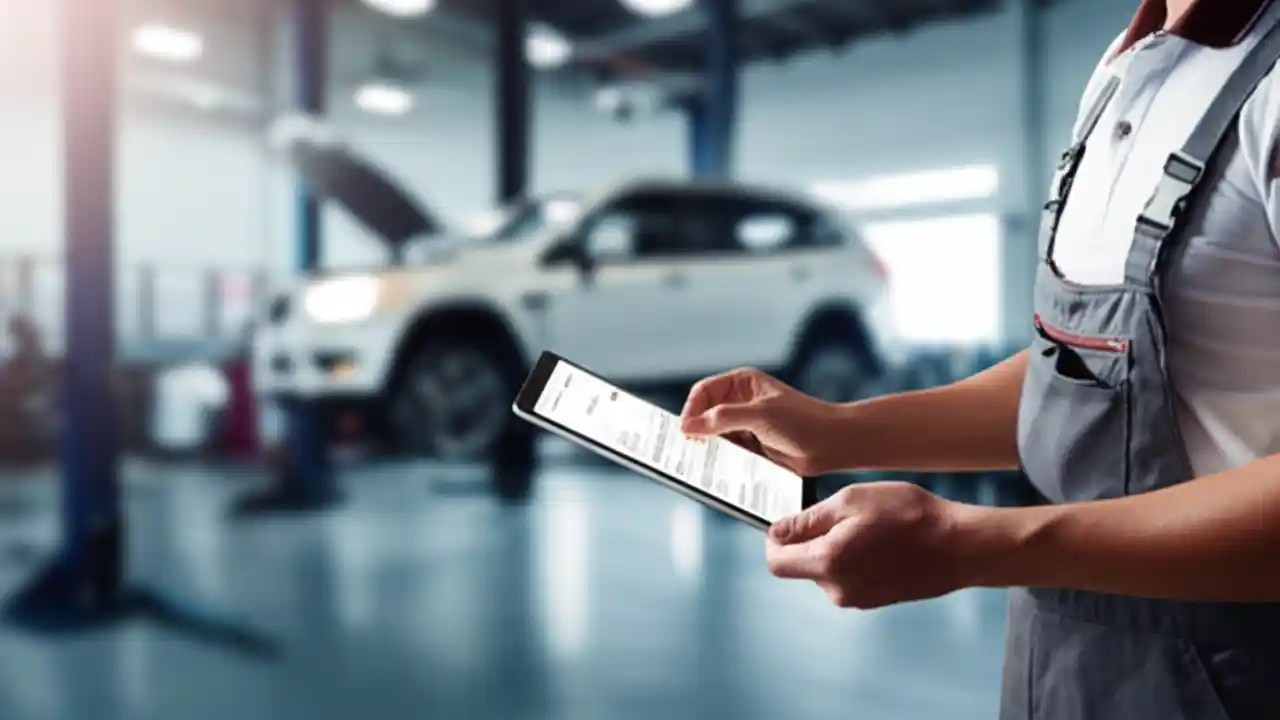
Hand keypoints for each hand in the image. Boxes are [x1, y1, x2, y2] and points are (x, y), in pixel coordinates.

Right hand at [680, 368, 845, 475]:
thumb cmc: (802, 421)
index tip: (684, 431)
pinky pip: (729, 450)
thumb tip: (688, 426)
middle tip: (685, 448)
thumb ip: (722, 418)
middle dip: (696, 429)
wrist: (832, 444)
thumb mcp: (758, 415)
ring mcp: (746, 423)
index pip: (703, 392)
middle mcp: (741, 401)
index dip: (691, 409)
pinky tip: (717, 467)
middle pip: (705, 413)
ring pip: (715, 434)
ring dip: (708, 446)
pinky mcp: (753, 444)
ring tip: (699, 460)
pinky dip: (721, 458)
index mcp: (742, 383)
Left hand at [766, 483, 966, 609]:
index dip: (775, 540)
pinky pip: (846, 578)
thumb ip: (808, 519)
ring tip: (867, 527)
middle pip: (800, 566)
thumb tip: (776, 532)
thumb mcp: (852, 500)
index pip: (776, 562)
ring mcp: (856, 599)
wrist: (958, 546)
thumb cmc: (908, 516)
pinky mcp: (873, 601)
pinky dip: (851, 560)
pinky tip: (879, 543)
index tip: (791, 521)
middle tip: (841, 515)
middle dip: (808, 541)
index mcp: (826, 562)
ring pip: (824, 571)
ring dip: (832, 549)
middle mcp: (836, 589)